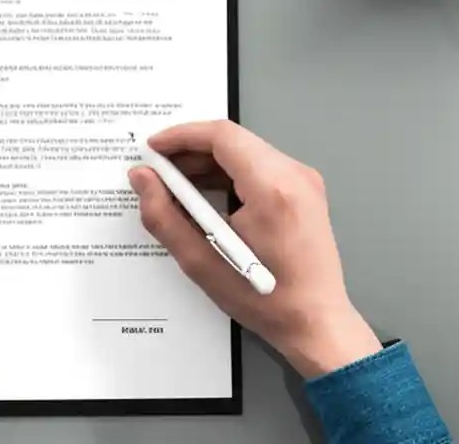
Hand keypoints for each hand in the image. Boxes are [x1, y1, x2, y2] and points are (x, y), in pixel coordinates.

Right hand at [128, 120, 381, 378]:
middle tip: (157, 170)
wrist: (316, 322)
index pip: (221, 136)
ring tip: (176, 185)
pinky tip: (206, 196)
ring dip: (208, 162)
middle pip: (234, 140)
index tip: (151, 149)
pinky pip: (260, 166)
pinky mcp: (305, 191)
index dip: (181, 135)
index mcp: (272, 188)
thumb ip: (164, 216)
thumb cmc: (262, 298)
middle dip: (190, 149)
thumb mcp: (201, 262)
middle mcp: (294, 174)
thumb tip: (141, 178)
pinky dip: (229, 173)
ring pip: (246, 151)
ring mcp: (304, 181)